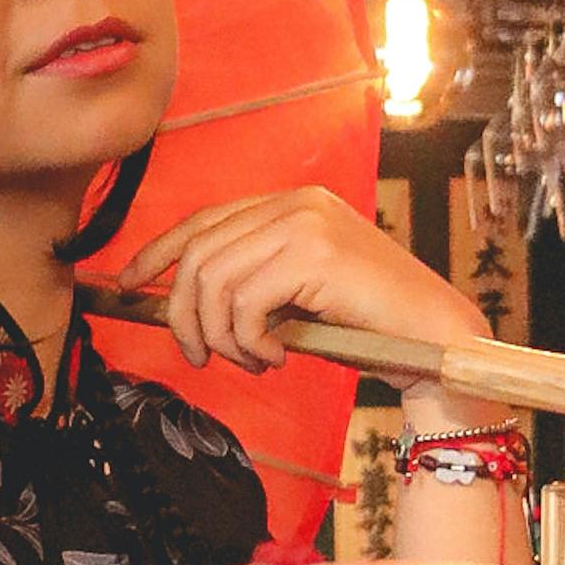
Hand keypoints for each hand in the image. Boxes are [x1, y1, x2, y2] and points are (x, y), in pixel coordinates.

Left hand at [114, 185, 485, 381]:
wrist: (437, 341)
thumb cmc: (370, 327)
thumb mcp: (298, 297)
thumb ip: (251, 284)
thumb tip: (180, 306)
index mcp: (293, 203)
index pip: (204, 219)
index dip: (157, 252)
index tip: (127, 286)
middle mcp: (297, 203)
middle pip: (199, 252)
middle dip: (182, 313)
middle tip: (197, 356)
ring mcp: (307, 225)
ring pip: (214, 279)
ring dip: (219, 335)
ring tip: (250, 361)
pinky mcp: (316, 256)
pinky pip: (244, 303)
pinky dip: (248, 341)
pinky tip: (277, 358)